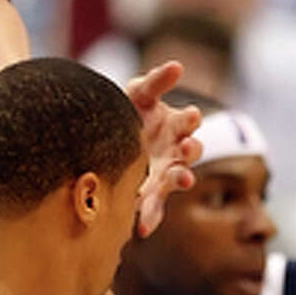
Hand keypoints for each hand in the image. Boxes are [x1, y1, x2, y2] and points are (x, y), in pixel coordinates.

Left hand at [124, 60, 200, 236]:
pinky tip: (142, 229)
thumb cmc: (128, 110)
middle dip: (191, 151)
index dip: (190, 119)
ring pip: (177, 181)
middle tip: (187, 149)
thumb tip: (178, 65)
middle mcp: (175, 150)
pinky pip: (154, 208)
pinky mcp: (150, 194)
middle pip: (190, 152)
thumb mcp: (139, 92)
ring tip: (179, 184)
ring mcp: (164, 173)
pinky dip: (150, 217)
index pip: (188, 121)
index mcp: (175, 125)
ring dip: (180, 182)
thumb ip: (156, 81)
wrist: (104, 138)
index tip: (190, 115)